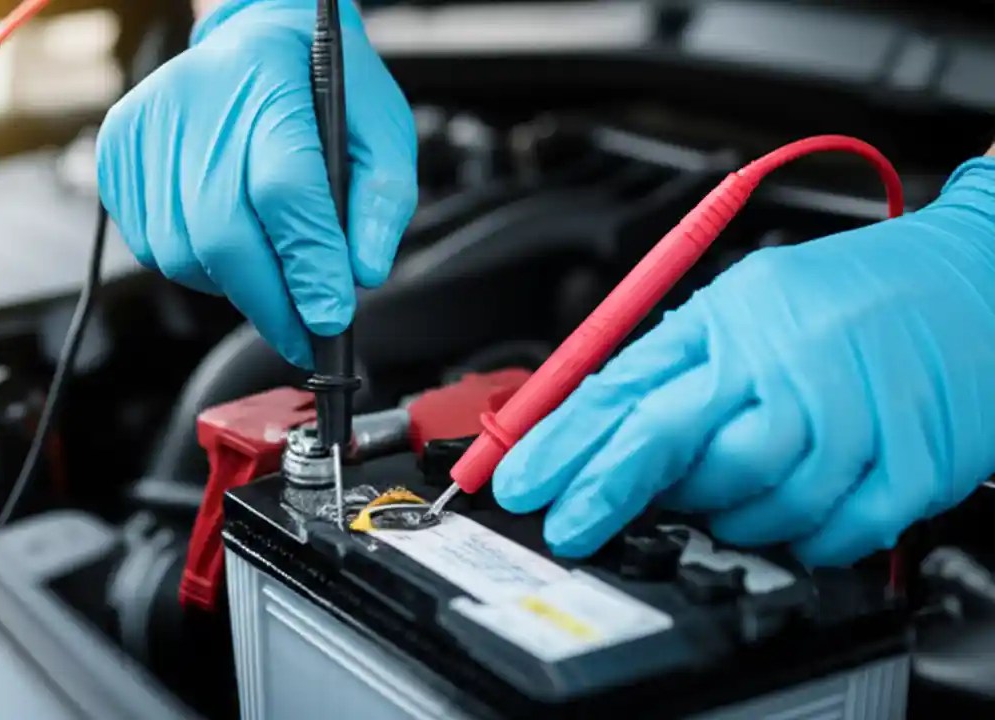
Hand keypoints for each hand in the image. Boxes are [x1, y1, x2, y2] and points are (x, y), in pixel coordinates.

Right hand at [97, 0, 416, 366]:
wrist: (252, 38)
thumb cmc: (319, 86)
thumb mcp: (380, 126)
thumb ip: (383, 198)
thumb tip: (361, 272)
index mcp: (269, 82)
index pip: (283, 190)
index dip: (306, 264)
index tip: (328, 318)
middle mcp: (196, 101)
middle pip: (223, 234)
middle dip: (268, 303)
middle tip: (300, 335)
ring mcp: (147, 128)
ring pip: (183, 253)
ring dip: (232, 289)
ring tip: (269, 281)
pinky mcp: (118, 153)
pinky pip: (152, 246)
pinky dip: (196, 269)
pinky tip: (228, 249)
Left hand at [493, 158, 994, 566]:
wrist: (982, 275)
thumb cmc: (858, 291)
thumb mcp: (749, 299)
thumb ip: (677, 361)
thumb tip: (599, 424)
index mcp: (738, 317)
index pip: (628, 387)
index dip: (564, 444)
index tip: (520, 482)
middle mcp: (789, 362)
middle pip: (678, 443)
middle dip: (610, 492)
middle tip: (575, 525)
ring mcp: (854, 416)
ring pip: (750, 499)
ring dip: (718, 514)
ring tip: (715, 497)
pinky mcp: (910, 465)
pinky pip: (832, 532)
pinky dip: (801, 535)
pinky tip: (793, 513)